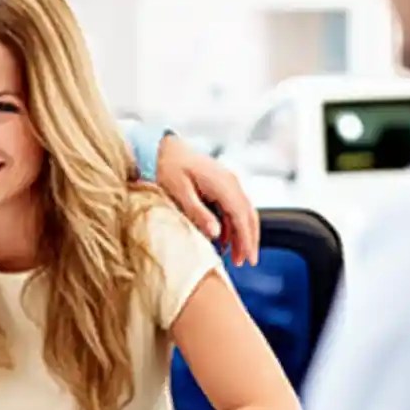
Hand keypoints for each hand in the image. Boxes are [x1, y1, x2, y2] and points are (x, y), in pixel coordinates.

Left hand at [155, 134, 258, 266]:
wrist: (160, 147)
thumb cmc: (166, 167)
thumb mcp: (178, 192)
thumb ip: (198, 212)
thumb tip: (217, 234)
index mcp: (223, 183)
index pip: (241, 216)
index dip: (246, 239)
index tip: (248, 259)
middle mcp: (230, 181)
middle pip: (248, 214)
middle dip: (249, 239)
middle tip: (248, 262)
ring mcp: (227, 180)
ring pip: (244, 211)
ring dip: (242, 233)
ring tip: (237, 256)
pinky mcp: (221, 182)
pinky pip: (234, 206)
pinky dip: (234, 224)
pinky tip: (225, 239)